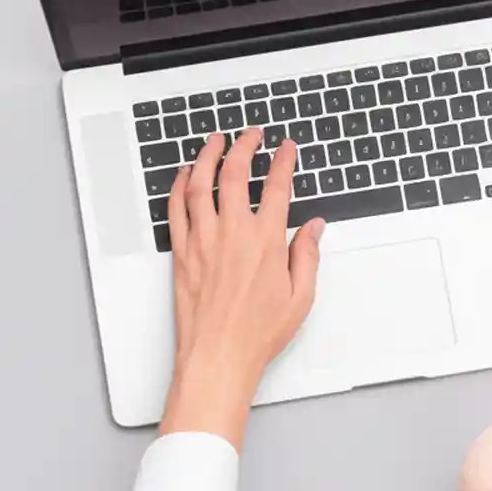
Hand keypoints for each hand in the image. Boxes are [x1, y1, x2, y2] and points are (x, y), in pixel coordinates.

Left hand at [158, 129, 324, 449]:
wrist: (217, 356)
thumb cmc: (257, 333)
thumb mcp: (300, 297)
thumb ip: (307, 255)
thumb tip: (315, 228)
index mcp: (265, 241)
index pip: (277, 186)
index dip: (283, 161)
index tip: (286, 148)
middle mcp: (232, 233)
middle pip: (235, 174)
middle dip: (244, 146)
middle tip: (251, 134)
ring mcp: (203, 240)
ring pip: (200, 184)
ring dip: (208, 156)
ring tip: (215, 140)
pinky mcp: (183, 252)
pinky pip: (176, 208)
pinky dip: (179, 185)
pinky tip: (185, 174)